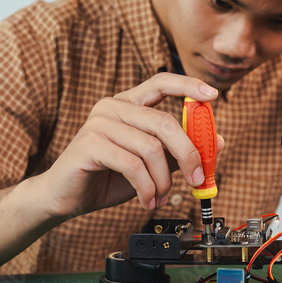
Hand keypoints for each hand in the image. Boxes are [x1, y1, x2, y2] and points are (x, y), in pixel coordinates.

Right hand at [34, 73, 224, 217]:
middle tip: (197, 177)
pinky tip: (147, 200)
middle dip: (188, 153)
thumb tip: (215, 142)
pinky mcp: (89, 144)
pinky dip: (147, 188)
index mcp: (128, 104)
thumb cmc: (107, 177)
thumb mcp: (152, 164)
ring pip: (151, 148)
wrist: (66, 197)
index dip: (187, 86)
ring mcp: (99, 123)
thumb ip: (178, 150)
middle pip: (164, 122)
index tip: (213, 95)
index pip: (160, 82)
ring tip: (160, 197)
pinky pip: (132, 165)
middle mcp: (113, 107)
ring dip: (163, 181)